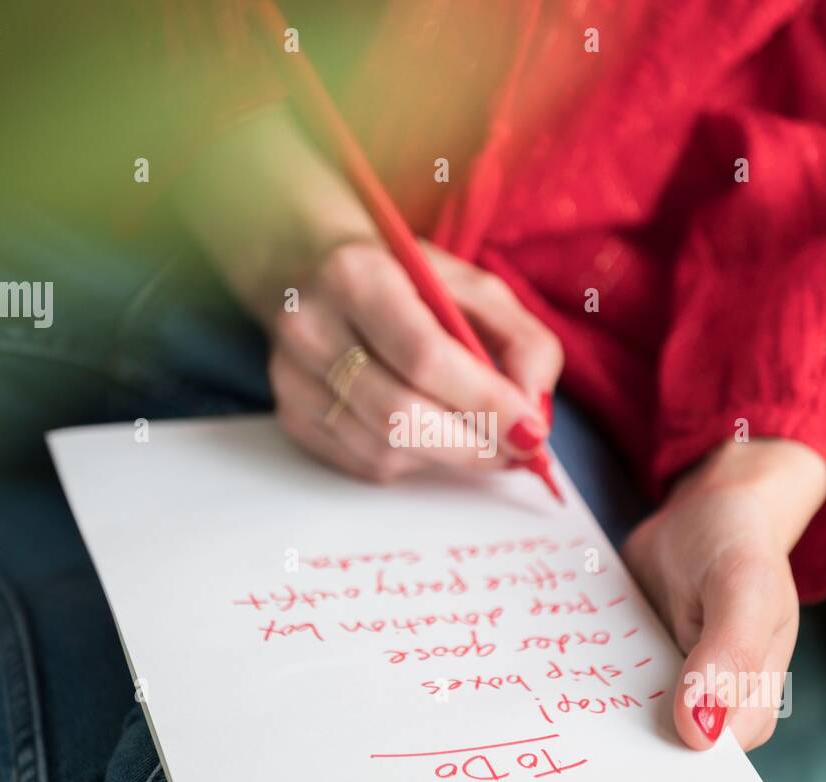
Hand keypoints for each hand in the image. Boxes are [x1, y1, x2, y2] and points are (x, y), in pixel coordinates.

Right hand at [267, 239, 561, 480]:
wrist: (315, 272)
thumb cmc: (406, 279)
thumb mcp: (475, 287)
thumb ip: (521, 340)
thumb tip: (533, 411)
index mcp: (356, 276)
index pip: (424, 357)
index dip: (485, 402)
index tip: (531, 429)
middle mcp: (311, 327)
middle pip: (400, 414)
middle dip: (473, 444)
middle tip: (516, 451)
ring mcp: (292, 378)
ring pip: (384, 450)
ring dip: (448, 457)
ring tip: (482, 441)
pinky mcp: (292, 417)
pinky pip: (366, 465)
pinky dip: (415, 461)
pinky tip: (431, 434)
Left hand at [559, 438, 825, 781]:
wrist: (712, 505)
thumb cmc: (738, 544)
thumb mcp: (743, 589)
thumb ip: (727, 658)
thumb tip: (699, 734)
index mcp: (744, 708)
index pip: (693, 770)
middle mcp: (706, 711)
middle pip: (652, 763)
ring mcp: (665, 690)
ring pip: (621, 733)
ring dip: (580, 750)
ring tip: (529, 768)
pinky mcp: (633, 667)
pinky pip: (601, 694)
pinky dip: (569, 703)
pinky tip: (528, 711)